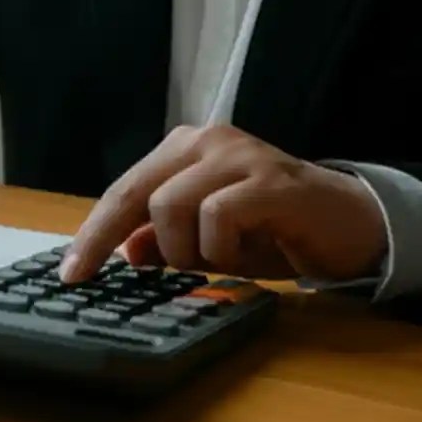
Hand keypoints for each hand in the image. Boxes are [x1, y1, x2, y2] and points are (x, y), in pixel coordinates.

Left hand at [59, 125, 387, 284]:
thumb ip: (164, 241)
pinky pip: (218, 217)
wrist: (350, 224)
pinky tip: (244, 252)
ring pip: (171, 206)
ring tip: (218, 259)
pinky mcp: (270, 180)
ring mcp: (238, 155)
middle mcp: (205, 141)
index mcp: (183, 150)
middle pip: (135, 193)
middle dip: (108, 240)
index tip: (70, 272)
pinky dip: (222, 248)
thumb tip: (125, 252)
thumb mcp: (206, 243)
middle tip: (95, 279)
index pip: (123, 191)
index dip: (93, 233)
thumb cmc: (273, 230)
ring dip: (186, 250)